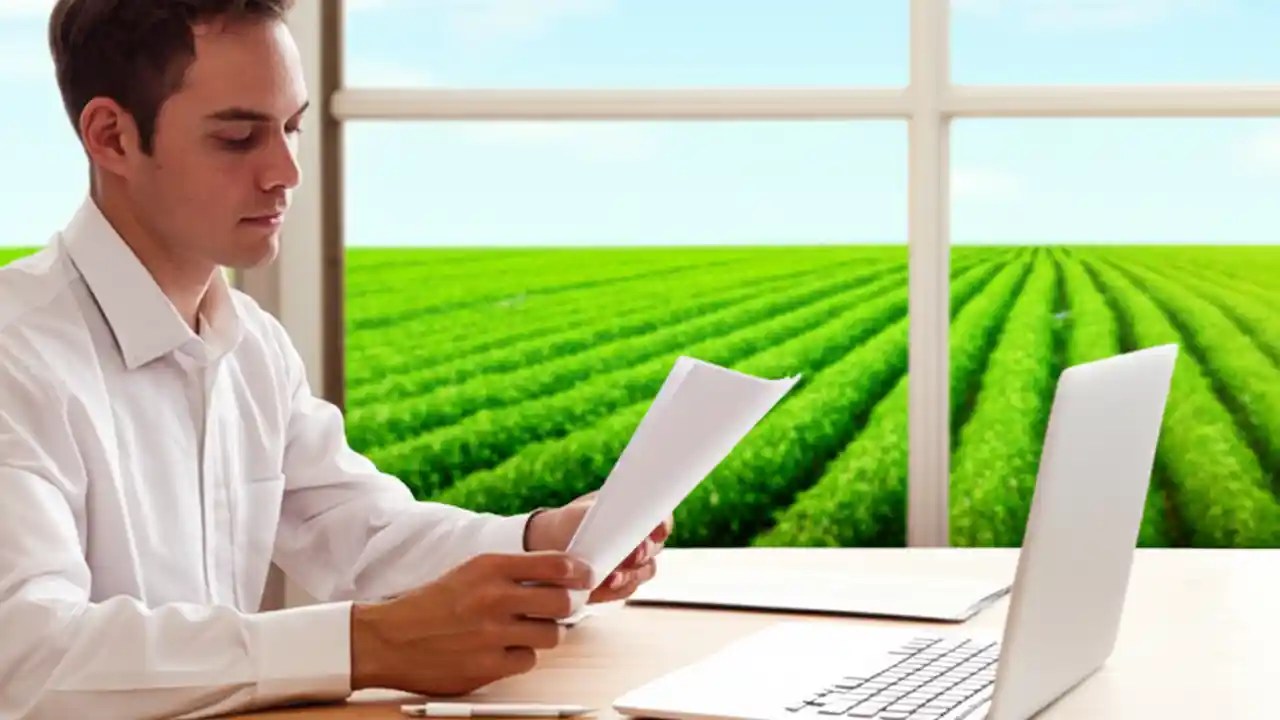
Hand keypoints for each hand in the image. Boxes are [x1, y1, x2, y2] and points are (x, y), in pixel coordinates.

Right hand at [349, 551, 591, 696]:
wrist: (389, 638)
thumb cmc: (433, 603)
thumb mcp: (470, 572)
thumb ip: (513, 572)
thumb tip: (563, 574)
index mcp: (490, 566)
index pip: (555, 563)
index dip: (578, 572)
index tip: (585, 577)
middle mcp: (494, 597)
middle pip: (562, 602)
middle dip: (567, 606)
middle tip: (561, 608)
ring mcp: (491, 634)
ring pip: (551, 634)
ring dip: (544, 633)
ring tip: (524, 630)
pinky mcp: (488, 666)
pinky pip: (529, 661)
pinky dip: (521, 657)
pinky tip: (502, 650)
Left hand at [523, 490, 673, 603]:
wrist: (550, 544)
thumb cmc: (571, 522)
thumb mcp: (585, 512)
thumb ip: (605, 516)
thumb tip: (620, 522)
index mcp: (638, 516)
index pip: (661, 519)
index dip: (662, 525)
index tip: (657, 530)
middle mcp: (641, 540)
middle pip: (655, 549)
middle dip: (644, 553)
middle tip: (633, 555)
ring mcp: (634, 564)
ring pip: (644, 572)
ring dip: (630, 575)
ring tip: (612, 578)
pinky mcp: (620, 584)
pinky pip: (626, 590)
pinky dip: (614, 590)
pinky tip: (600, 589)